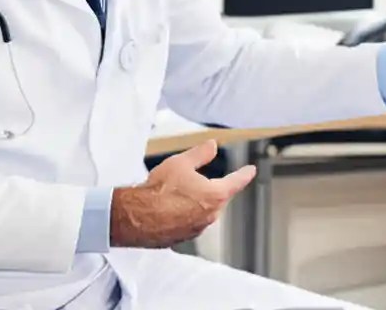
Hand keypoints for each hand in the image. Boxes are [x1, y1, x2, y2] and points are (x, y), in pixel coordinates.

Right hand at [110, 140, 254, 247]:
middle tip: (191, 179)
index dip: (244, 174)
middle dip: (209, 187)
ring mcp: (197, 229)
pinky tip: (167, 208)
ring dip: (194, 202)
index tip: (250, 170)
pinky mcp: (182, 238)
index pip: (236, 182)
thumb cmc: (158, 190)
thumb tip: (212, 146)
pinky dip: (182, 215)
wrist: (135, 217)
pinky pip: (188, 223)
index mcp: (215, 195)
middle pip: (217, 197)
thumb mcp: (181, 163)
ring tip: (173, 193)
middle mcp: (210, 215)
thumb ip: (201, 154)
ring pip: (203, 211)